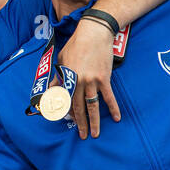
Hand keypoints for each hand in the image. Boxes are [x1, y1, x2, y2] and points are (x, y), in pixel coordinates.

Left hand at [58, 18, 119, 139]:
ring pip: (92, 106)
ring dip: (94, 121)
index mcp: (67, 78)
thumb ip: (57, 76)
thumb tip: (52, 89)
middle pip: (78, 107)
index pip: (65, 100)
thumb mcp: (62, 59)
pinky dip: (113, 108)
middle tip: (83, 135)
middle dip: (80, 123)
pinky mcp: (104, 78)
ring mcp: (92, 81)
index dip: (67, 112)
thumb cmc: (76, 44)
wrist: (94, 33)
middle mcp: (78, 82)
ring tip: (96, 134)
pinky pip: (108, 96)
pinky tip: (117, 118)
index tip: (70, 122)